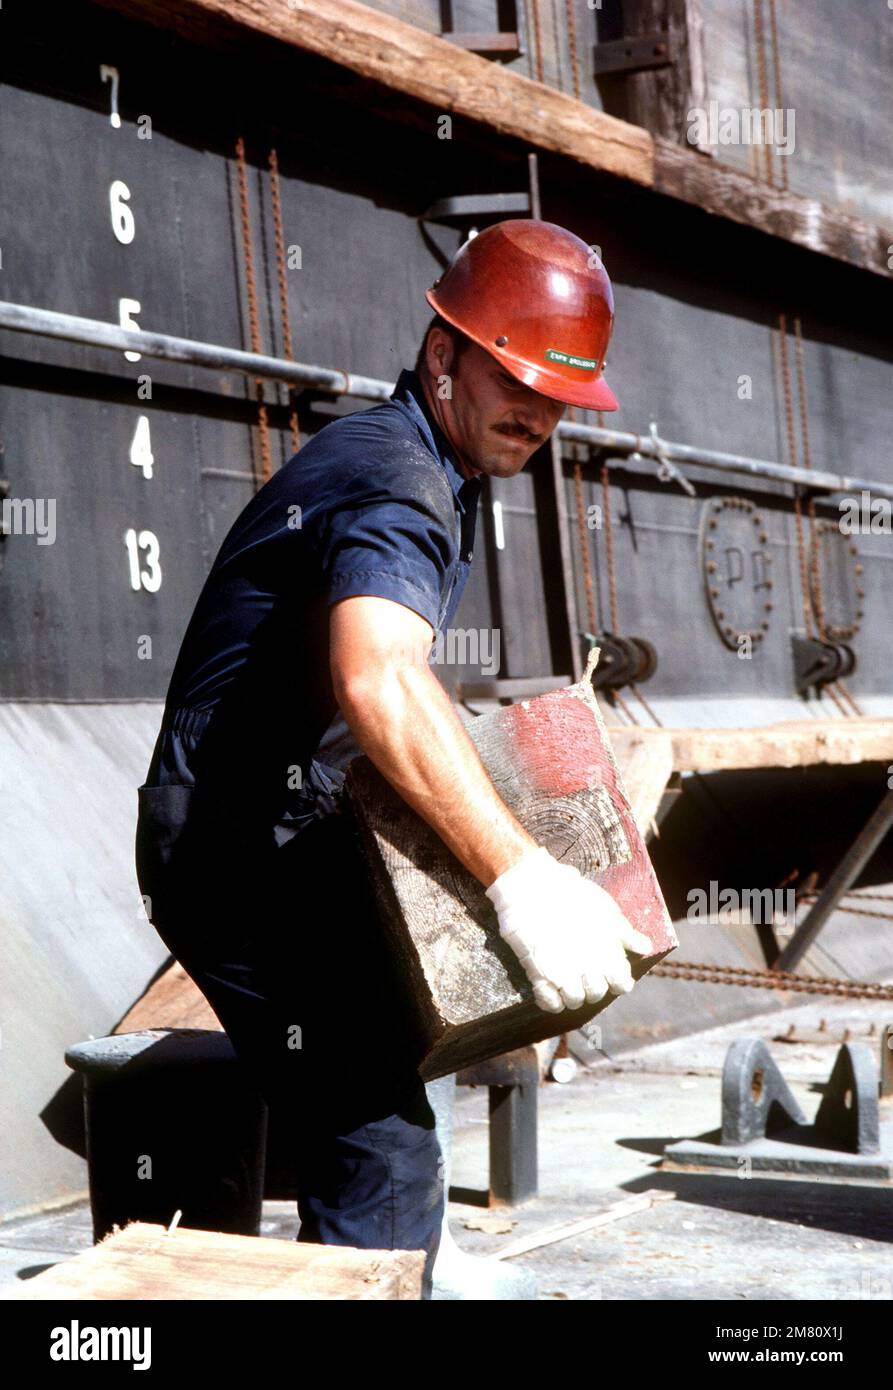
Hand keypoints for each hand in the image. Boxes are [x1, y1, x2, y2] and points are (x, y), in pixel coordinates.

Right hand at [485, 846, 651, 1012]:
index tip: (611, 975)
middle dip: (594, 987)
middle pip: (596, 994)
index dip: (617, 981)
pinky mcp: (539, 975)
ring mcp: (563, 975)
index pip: (621, 985)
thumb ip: (626, 934)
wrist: (533, 889)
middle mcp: (587, 970)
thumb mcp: (607, 910)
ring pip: (574, 1002)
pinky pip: (549, 1003)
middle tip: (585, 974)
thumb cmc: (573, 895)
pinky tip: (551, 990)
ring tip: (568, 982)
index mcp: (607, 956)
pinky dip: (552, 1001)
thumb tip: (644, 948)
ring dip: (573, 995)